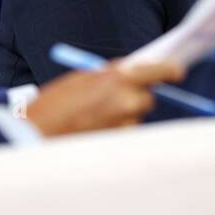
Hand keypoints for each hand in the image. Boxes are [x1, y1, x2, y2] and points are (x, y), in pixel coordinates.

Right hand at [26, 59, 185, 136]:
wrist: (37, 135)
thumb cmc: (54, 105)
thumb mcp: (81, 79)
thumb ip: (108, 75)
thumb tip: (132, 73)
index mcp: (118, 77)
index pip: (159, 70)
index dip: (170, 70)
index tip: (177, 71)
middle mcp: (127, 101)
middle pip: (146, 98)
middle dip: (134, 97)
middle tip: (114, 99)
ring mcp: (125, 125)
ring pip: (132, 118)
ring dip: (120, 116)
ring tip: (91, 117)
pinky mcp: (120, 144)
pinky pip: (123, 134)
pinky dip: (112, 132)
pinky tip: (90, 130)